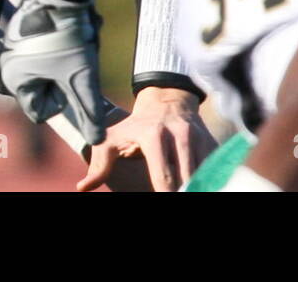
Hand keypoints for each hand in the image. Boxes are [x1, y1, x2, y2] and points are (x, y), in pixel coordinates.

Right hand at [0, 0, 106, 145]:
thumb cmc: (67, 38)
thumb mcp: (82, 78)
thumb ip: (88, 112)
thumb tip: (96, 140)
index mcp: (15, 80)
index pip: (42, 111)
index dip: (64, 100)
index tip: (72, 78)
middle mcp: (10, 64)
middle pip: (50, 88)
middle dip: (70, 76)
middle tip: (78, 58)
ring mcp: (18, 44)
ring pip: (55, 68)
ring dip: (72, 59)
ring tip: (80, 41)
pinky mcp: (29, 27)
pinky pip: (53, 48)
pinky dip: (68, 43)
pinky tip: (77, 29)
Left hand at [78, 86, 216, 191]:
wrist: (166, 100)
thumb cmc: (134, 126)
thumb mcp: (112, 139)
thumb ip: (99, 165)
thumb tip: (82, 187)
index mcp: (153, 135)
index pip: (164, 176)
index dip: (165, 194)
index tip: (163, 197)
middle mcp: (179, 135)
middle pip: (187, 179)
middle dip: (184, 191)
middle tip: (180, 194)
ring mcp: (198, 137)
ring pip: (204, 174)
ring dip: (198, 185)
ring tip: (191, 189)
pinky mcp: (211, 141)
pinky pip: (215, 168)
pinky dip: (209, 181)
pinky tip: (201, 185)